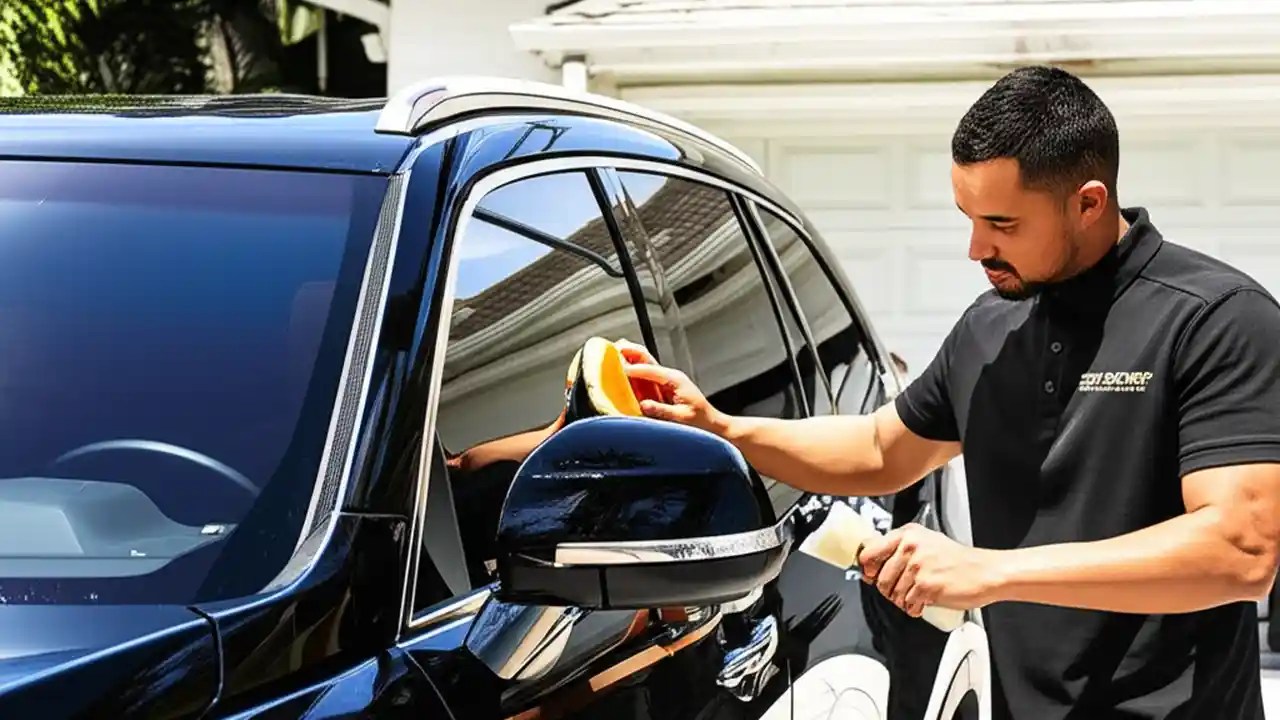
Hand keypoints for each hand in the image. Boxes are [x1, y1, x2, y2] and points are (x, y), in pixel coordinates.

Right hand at [615, 338, 727, 435]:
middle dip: (630, 351)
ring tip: (614, 351)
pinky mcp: (663, 386)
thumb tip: (643, 405)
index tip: (619, 368)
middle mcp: (670, 376)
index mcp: (675, 379)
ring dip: (630, 356)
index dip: (633, 369)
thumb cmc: (700, 420)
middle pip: (646, 358)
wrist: (711, 423)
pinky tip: (622, 367)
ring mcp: (666, 380)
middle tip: (614, 347)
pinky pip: (645, 374)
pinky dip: (633, 368)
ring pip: (645, 363)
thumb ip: (662, 410)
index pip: (650, 370)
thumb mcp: (682, 417)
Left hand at [857, 523, 1001, 617]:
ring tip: (919, 593)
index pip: (869, 551)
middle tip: (905, 589)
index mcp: (908, 534)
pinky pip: (907, 604)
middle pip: (880, 578)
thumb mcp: (926, 543)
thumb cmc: (958, 560)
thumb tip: (869, 565)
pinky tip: (926, 600)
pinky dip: (915, 608)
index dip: (867, 568)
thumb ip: (898, 549)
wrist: (985, 572)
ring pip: (892, 594)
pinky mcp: (926, 585)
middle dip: (890, 589)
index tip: (871, 574)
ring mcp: (918, 566)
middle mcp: (910, 547)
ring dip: (904, 600)